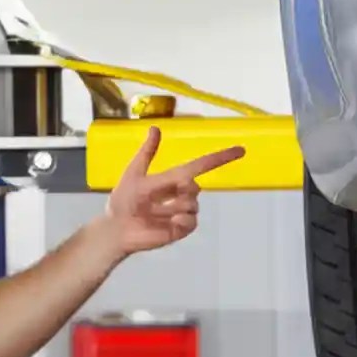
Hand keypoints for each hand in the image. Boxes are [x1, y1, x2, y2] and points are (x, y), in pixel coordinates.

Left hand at [102, 127, 244, 255]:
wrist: (116, 228)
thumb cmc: (122, 200)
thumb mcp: (134, 173)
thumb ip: (147, 152)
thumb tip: (154, 127)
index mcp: (172, 180)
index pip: (200, 166)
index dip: (219, 158)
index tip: (240, 150)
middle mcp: (180, 195)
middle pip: (195, 186)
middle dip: (181, 188)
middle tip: (157, 196)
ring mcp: (182, 213)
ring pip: (193, 204)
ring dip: (176, 206)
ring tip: (156, 212)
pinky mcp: (180, 229)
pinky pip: (192, 221)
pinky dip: (181, 220)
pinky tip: (166, 222)